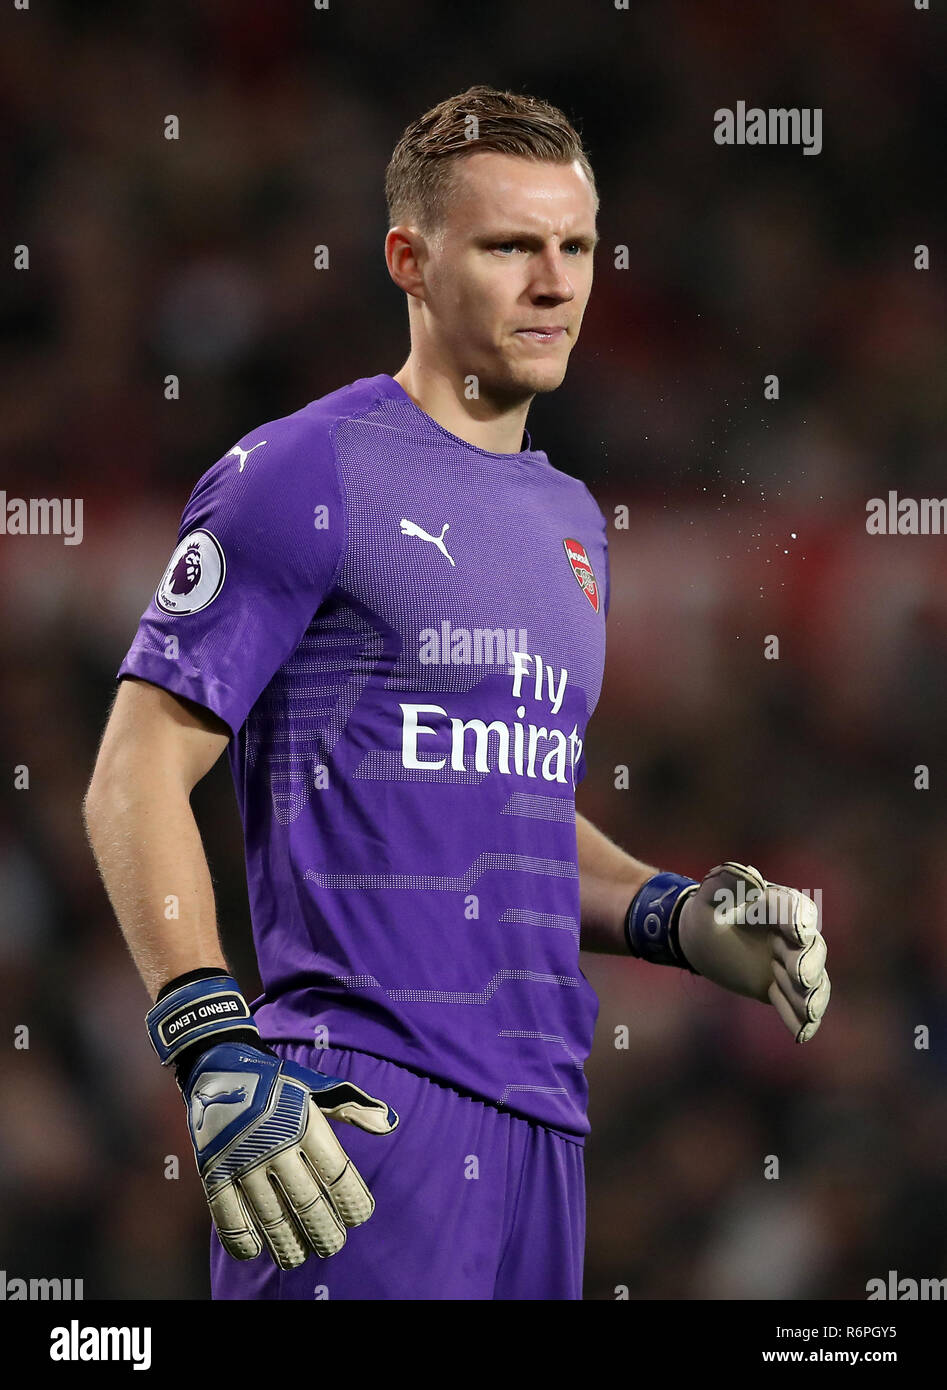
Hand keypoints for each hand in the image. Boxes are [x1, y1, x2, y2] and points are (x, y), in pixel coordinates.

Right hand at [182, 1041, 398, 1268]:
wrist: (221, 1064)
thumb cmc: (277, 1083)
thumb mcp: (316, 1087)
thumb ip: (353, 1107)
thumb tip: (390, 1124)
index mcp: (305, 1124)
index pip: (337, 1175)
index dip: (352, 1201)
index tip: (360, 1217)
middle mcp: (275, 1144)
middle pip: (307, 1202)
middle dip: (324, 1231)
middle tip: (334, 1245)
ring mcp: (242, 1159)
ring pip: (271, 1215)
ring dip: (288, 1243)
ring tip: (300, 1256)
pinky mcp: (213, 1170)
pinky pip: (228, 1215)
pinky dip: (241, 1238)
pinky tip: (256, 1249)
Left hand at [676, 862, 829, 1041]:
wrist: (702, 938)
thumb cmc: (708, 910)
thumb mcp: (710, 894)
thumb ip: (726, 882)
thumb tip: (751, 877)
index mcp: (778, 904)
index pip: (796, 910)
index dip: (799, 921)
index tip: (797, 932)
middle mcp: (793, 934)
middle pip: (812, 949)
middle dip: (808, 964)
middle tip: (799, 977)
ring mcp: (792, 962)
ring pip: (813, 982)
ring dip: (810, 997)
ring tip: (807, 1012)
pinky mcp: (785, 988)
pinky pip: (799, 1005)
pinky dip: (801, 1019)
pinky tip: (800, 1035)